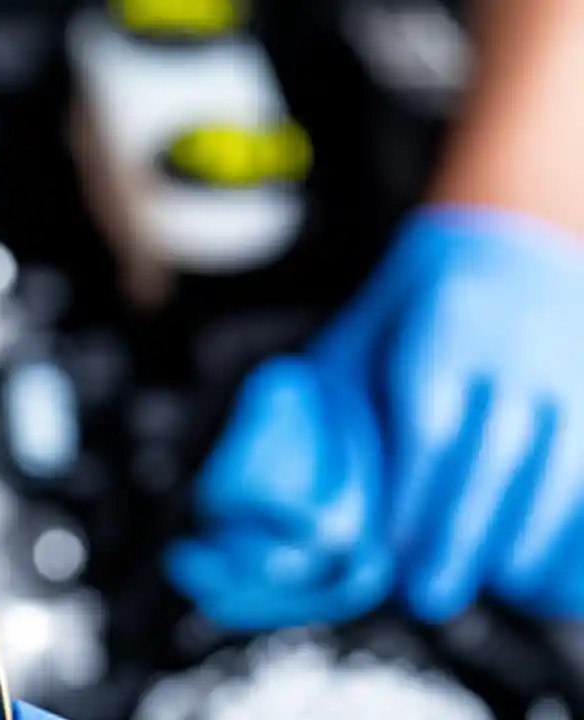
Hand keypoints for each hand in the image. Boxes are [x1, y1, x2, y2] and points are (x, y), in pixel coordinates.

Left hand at [170, 206, 583, 627]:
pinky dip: (578, 521)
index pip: (425, 421)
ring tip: (494, 587)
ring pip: (558, 463)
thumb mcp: (365, 334)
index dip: (409, 494)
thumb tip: (301, 488)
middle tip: (427, 596)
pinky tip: (551, 567)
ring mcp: (568, 365)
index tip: (389, 550)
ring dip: (524, 537)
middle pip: (491, 454)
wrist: (507, 234)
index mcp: (442, 325)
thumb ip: (339, 401)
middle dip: (459, 533)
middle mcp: (512, 344)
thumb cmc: (415, 304)